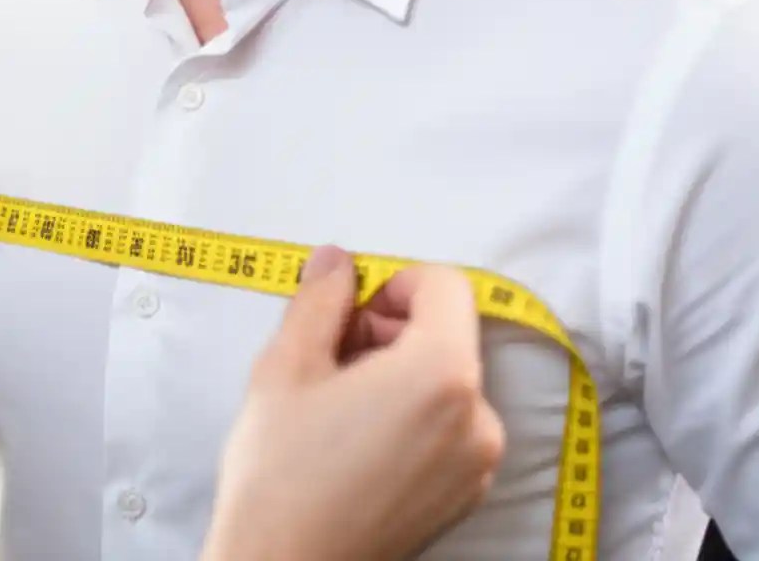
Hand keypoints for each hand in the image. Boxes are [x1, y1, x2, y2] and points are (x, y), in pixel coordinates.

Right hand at [202, 247, 504, 560]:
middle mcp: (477, 420)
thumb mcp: (286, 365)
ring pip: (446, 381)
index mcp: (441, 375)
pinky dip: (412, 414)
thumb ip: (321, 299)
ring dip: (398, 372)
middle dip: (391, 329)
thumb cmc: (281, 479)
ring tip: (337, 403)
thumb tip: (336, 262)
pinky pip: (448, 426)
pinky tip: (355, 437)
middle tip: (331, 354)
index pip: (446, 286)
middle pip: (447, 334)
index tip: (353, 305)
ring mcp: (475, 464)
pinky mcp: (463, 494)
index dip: (395, 282)